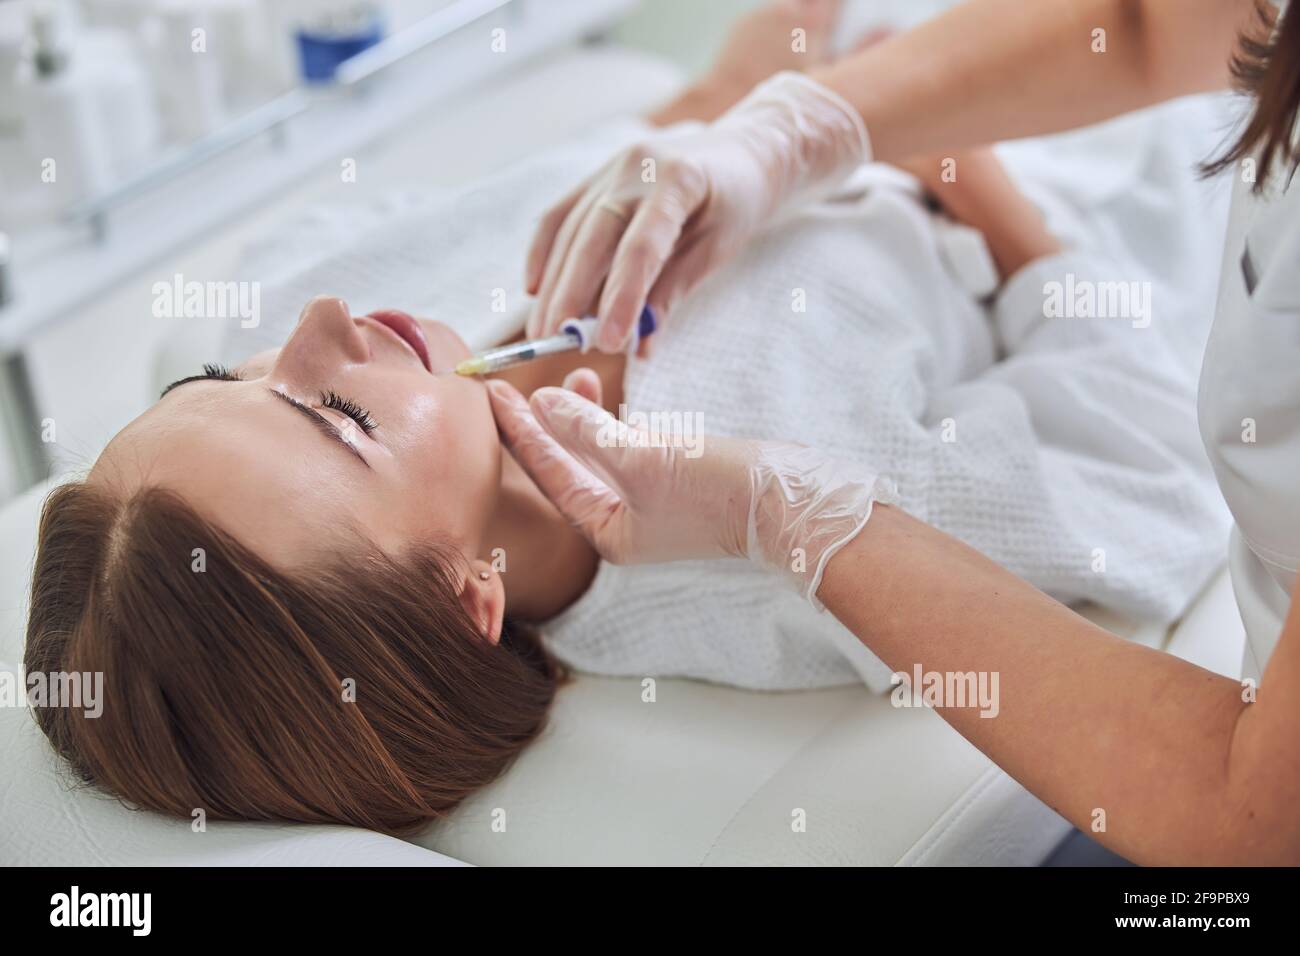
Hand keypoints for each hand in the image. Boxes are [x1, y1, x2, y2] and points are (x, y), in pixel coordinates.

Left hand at [487, 377, 895, 607]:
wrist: (788, 502)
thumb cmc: (715, 491)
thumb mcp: (643, 457)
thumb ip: (588, 430)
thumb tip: (544, 402)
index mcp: (607, 531)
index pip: (548, 474)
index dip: (519, 431)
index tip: (491, 393)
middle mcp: (624, 521)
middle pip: (567, 467)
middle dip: (546, 424)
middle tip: (515, 384)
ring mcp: (651, 503)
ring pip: (599, 454)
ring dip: (583, 417)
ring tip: (576, 376)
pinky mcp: (676, 481)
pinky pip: (630, 449)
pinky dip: (615, 423)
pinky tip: (610, 400)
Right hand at [524, 71, 870, 353]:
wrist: (742, 151)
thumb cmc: (737, 202)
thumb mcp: (718, 248)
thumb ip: (674, 289)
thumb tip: (638, 345)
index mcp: (678, 181)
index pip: (641, 248)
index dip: (621, 298)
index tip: (605, 344)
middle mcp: (637, 167)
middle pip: (593, 237)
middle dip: (571, 295)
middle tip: (558, 342)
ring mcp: (612, 167)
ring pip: (569, 229)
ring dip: (553, 283)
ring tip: (544, 330)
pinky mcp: (596, 176)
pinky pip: (560, 215)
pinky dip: (543, 253)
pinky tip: (535, 288)